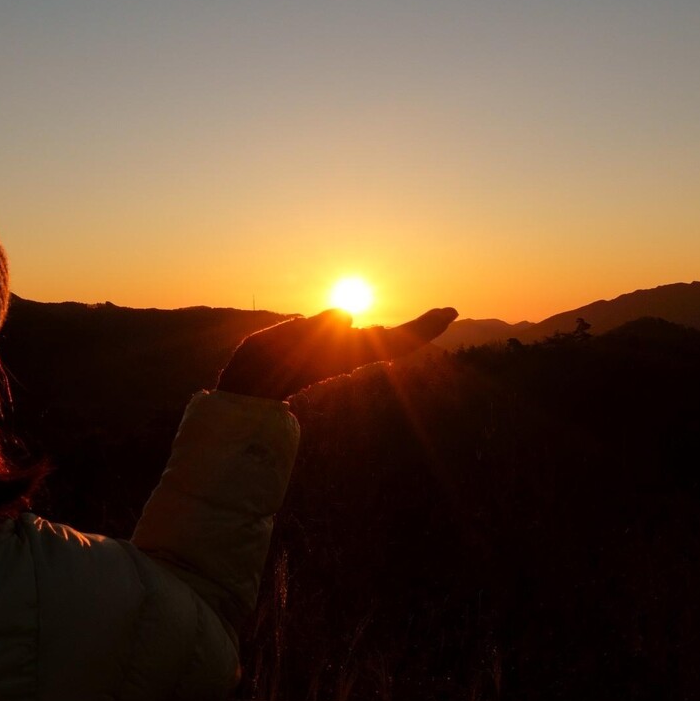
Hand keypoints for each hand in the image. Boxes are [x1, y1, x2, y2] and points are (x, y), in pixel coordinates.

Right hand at [215, 307, 458, 400]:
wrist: (248, 390)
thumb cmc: (263, 365)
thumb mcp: (287, 339)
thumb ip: (319, 326)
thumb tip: (349, 315)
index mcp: (347, 352)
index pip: (395, 340)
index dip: (424, 326)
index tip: (450, 312)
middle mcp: (351, 355)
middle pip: (398, 342)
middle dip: (425, 327)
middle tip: (451, 311)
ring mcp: (340, 355)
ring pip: (382, 343)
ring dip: (407, 331)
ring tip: (429, 318)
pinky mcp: (326, 354)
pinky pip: (361, 341)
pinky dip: (379, 334)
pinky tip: (380, 330)